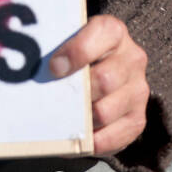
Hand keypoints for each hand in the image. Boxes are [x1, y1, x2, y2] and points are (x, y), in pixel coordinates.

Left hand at [49, 13, 149, 154]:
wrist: (104, 67)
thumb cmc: (78, 53)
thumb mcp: (71, 40)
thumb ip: (58, 46)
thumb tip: (33, 66)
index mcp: (114, 31)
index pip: (102, 34)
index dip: (77, 52)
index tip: (54, 67)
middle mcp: (133, 58)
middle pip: (105, 80)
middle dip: (77, 93)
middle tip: (57, 99)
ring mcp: (138, 90)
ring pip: (105, 111)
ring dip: (82, 118)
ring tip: (65, 117)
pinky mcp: (137, 118)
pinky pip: (114, 137)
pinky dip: (92, 141)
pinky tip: (77, 135)